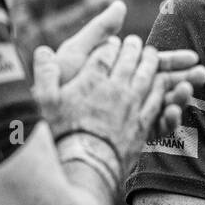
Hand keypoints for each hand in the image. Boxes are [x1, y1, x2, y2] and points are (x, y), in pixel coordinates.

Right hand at [32, 33, 168, 174]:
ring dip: (150, 61)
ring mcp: (132, 104)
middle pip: (129, 60)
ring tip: (151, 54)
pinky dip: (160, 85)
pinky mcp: (143, 121)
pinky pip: (157, 97)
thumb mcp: (45, 103)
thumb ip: (45, 75)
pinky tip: (162, 80)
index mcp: (91, 80)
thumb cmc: (62, 134)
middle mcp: (115, 88)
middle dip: (132, 47)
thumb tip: (42, 51)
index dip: (109, 44)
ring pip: (146, 75)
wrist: (87, 164)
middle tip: (134, 41)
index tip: (111, 41)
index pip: (104, 53)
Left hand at [51, 0, 204, 137]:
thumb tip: (119, 4)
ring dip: (180, 97)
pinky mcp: (132, 135)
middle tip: (204, 74)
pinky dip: (167, 120)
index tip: (193, 58)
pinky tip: (172, 112)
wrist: (47, 123)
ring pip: (165, 105)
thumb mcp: (78, 52)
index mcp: (121, 73)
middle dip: (186, 78)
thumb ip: (99, 31)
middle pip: (166, 84)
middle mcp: (129, 94)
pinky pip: (156, 128)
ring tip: (188, 91)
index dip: (174, 61)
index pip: (155, 64)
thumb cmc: (60, 86)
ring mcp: (132, 114)